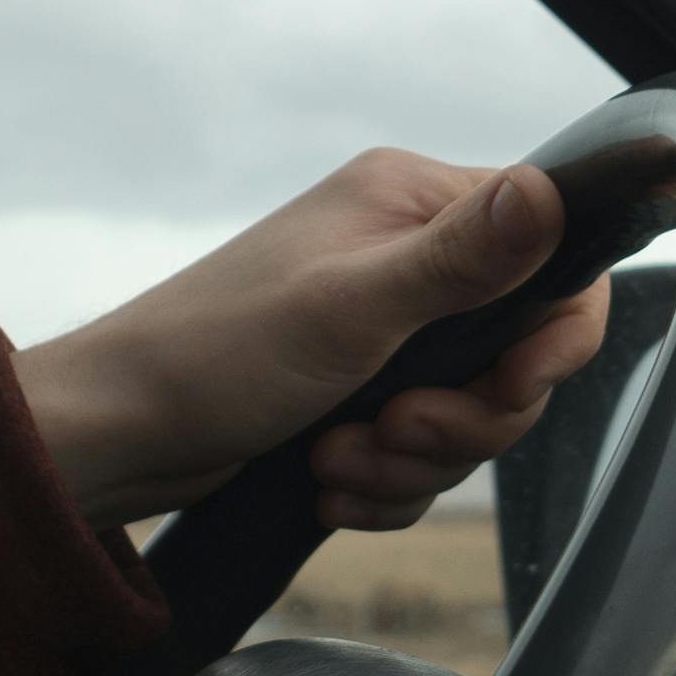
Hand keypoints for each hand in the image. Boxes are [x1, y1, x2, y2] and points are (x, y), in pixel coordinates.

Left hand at [16, 151, 619, 534]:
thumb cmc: (217, 353)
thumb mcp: (350, 307)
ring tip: (335, 458)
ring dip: (412, 460)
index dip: (553, 336)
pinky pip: (424, 455)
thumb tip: (550, 191)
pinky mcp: (363, 393)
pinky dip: (384, 482)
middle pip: (517, 354)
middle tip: (394, 428)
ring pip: (471, 417)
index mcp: (413, 202)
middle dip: (463, 419)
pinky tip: (328, 483)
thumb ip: (460, 257)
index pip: (554, 253)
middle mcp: (408, 256)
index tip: (511, 384)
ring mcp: (385, 330)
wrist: (121, 436)